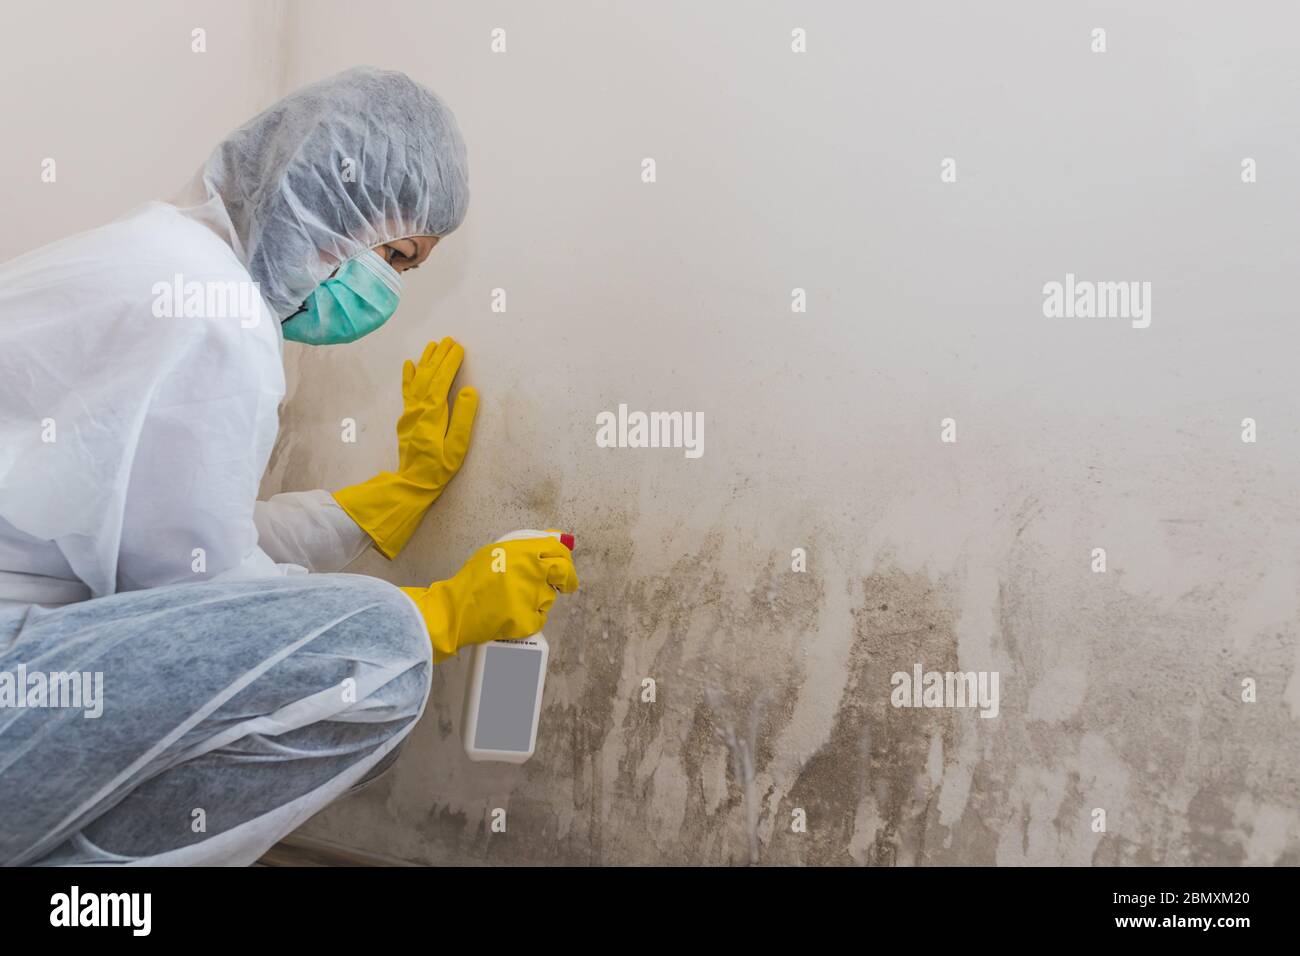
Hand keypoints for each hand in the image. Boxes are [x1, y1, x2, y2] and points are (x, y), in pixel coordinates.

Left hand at [397, 337, 477, 491]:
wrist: (412, 483)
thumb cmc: (438, 468)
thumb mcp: (457, 447)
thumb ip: (463, 418)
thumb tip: (469, 391)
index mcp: (432, 415)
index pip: (441, 382)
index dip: (450, 364)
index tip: (458, 348)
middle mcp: (418, 409)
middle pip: (428, 376)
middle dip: (439, 357)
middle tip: (449, 340)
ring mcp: (409, 412)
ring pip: (417, 380)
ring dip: (426, 361)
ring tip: (433, 345)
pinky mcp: (406, 418)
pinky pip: (407, 392)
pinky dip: (408, 376)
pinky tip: (409, 364)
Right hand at [401, 536, 579, 661]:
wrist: (457, 609)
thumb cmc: (474, 580)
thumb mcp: (497, 551)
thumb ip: (526, 546)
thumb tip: (554, 539)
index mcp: (525, 552)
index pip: (559, 550)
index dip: (565, 557)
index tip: (565, 564)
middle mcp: (534, 572)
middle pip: (564, 572)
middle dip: (567, 579)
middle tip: (564, 585)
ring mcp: (533, 597)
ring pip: (548, 597)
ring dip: (538, 598)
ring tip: (514, 600)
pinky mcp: (529, 619)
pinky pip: (539, 617)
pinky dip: (530, 617)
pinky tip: (512, 613)